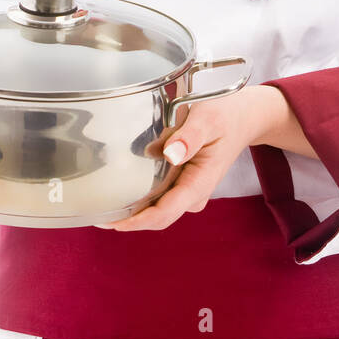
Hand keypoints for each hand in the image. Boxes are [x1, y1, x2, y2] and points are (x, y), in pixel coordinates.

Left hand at [94, 82, 293, 232]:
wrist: (243, 119)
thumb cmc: (225, 117)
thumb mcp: (208, 119)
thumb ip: (190, 136)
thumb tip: (170, 153)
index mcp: (199, 183)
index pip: (164, 214)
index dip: (136, 221)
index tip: (110, 221)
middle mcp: (193, 194)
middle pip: (156, 217)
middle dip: (127, 219)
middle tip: (95, 213)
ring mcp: (189, 192)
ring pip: (157, 209)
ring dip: (133, 210)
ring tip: (102, 203)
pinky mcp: (184, 185)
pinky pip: (161, 198)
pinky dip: (141, 199)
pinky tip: (121, 191)